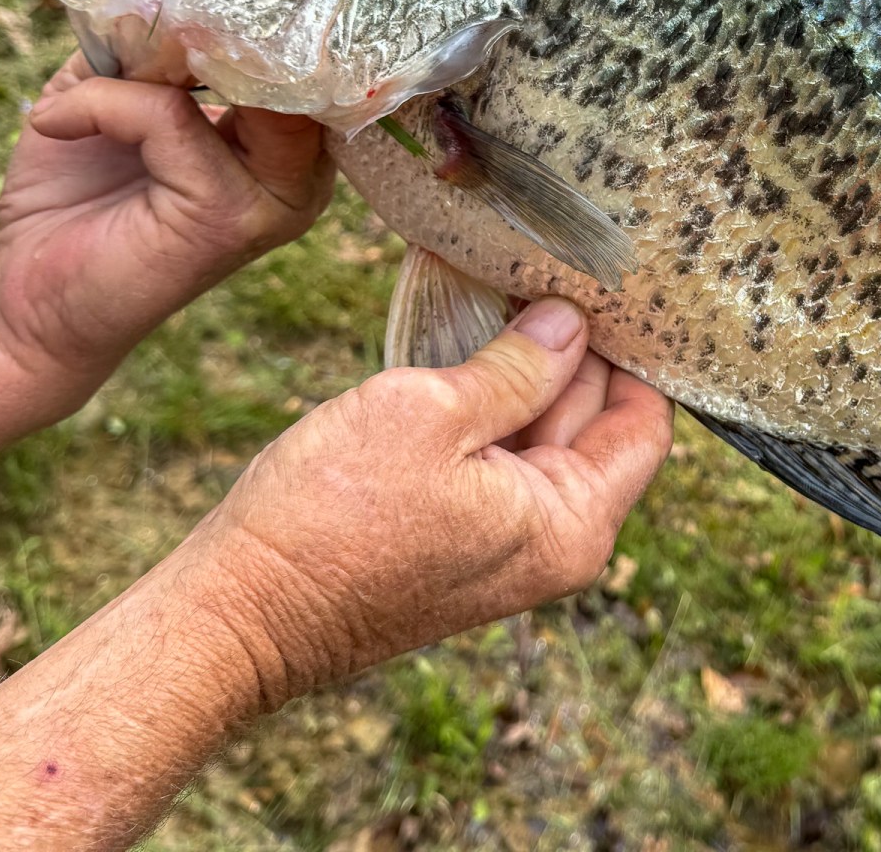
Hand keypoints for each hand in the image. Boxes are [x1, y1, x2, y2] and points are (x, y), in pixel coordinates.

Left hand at [0, 52, 333, 467]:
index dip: (247, 6)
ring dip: (147, 68)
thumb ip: (151, 45)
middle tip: (131, 29)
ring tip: (86, 88)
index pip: (300, 52)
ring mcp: (275, 198)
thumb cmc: (76, 199)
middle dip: (207, 26)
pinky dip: (101, 106)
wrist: (32, 297)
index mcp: (290, 145)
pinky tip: (56, 126)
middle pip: (289, 60)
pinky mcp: (228, 214)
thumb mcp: (116, 93)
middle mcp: (302, 174)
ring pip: (235, 79)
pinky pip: (167, 117)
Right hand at [209, 298, 673, 702]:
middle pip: (592, 424)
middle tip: (541, 267)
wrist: (237, 613)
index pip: (643, 424)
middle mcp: (553, 543)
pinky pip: (493, 457)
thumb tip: (570, 324)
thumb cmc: (329, 518)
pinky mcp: (458, 537)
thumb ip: (516, 368)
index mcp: (572, 524)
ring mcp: (505, 544)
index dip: (629, 352)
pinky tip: (459, 343)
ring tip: (495, 288)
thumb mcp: (430, 414)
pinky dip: (484, 402)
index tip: (604, 286)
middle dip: (569, 349)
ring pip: (538, 434)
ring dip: (520, 368)